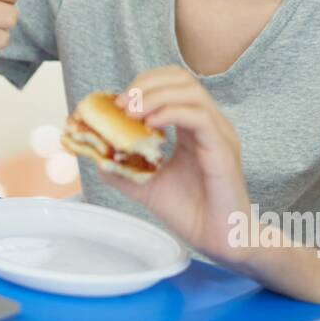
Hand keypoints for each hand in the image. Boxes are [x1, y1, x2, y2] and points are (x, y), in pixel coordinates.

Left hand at [102, 66, 251, 264]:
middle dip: (146, 84)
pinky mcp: (223, 149)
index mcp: (195, 127)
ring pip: (191, 92)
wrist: (218, 241)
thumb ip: (124, 170)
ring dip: (154, 96)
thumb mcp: (148, 186)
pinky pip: (199, 117)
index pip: (173, 84)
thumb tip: (96, 156)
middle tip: (120, 104)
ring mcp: (220, 133)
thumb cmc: (192, 213)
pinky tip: (149, 124)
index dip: (143, 84)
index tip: (116, 102)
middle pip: (182, 79)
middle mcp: (210, 123)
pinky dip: (170, 113)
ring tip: (129, 112)